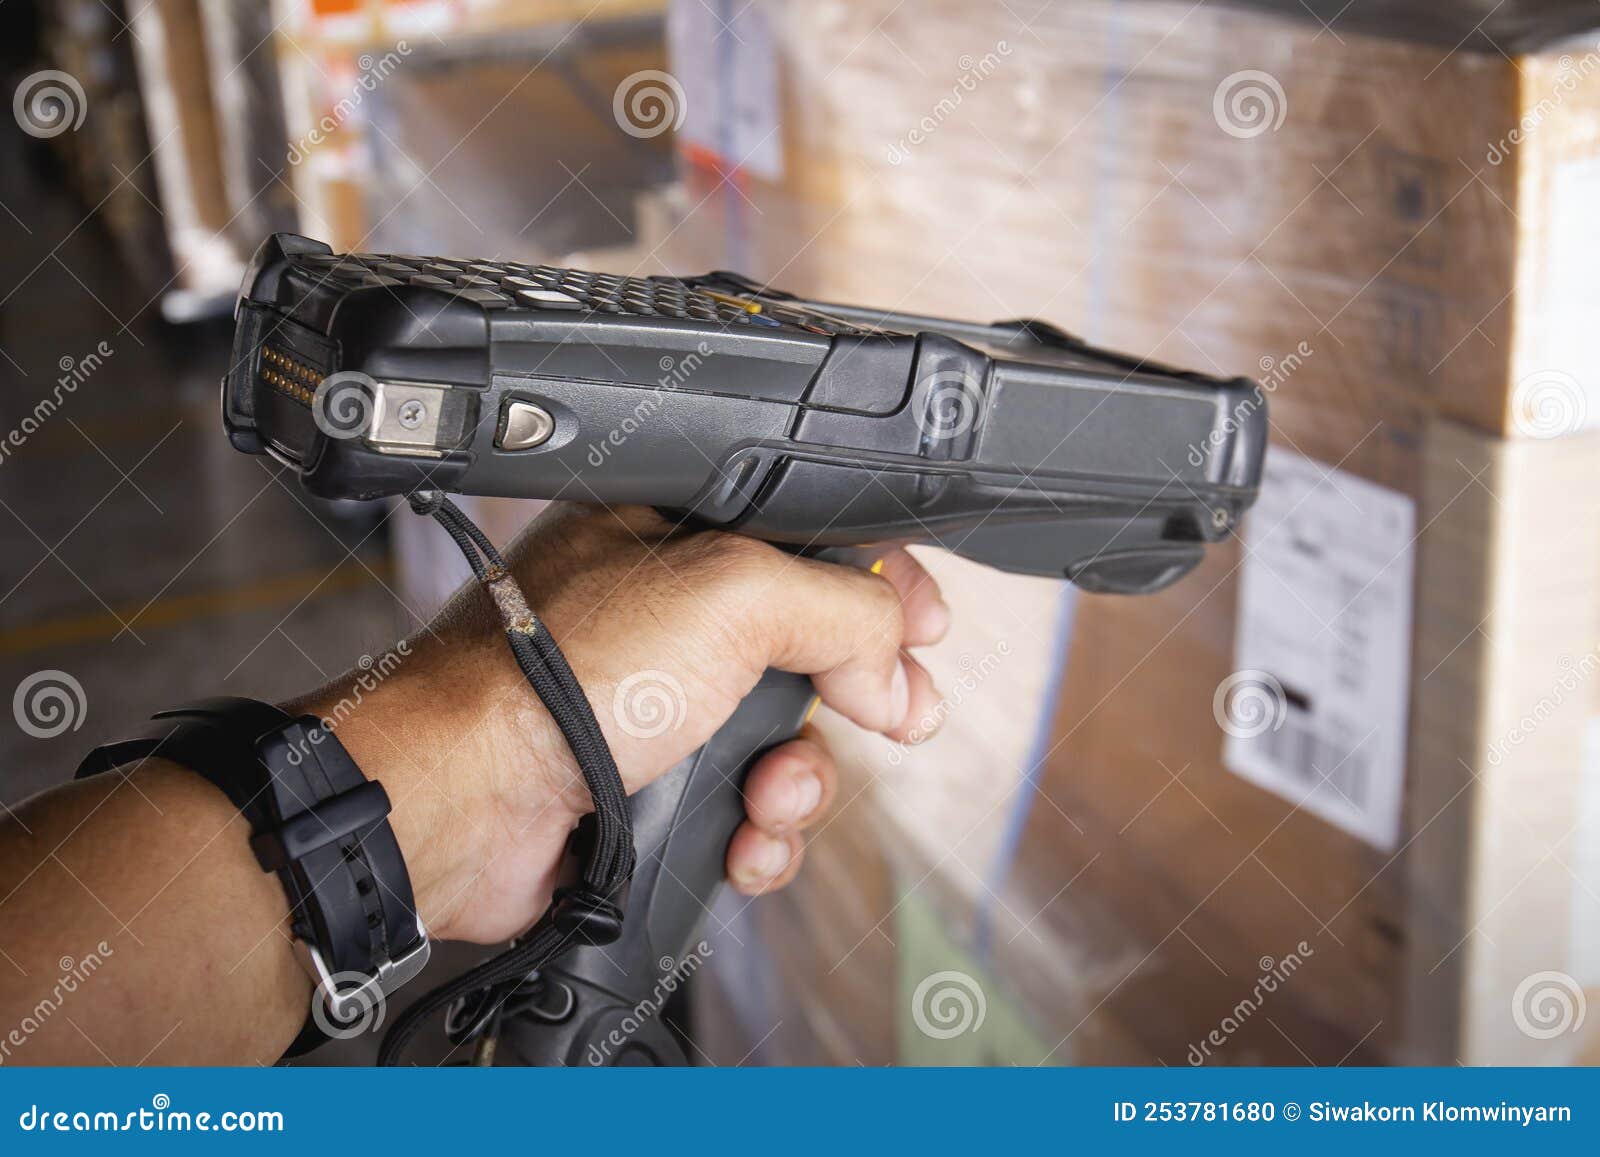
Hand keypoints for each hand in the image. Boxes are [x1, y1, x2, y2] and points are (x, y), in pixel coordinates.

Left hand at [289, 504, 949, 942]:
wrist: (470, 799)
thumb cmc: (555, 677)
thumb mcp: (732, 594)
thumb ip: (843, 605)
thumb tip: (896, 663)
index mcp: (678, 537)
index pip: (815, 540)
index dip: (883, 582)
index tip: (924, 626)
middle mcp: (673, 617)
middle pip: (817, 648)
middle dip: (863, 694)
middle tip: (897, 717)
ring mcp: (663, 705)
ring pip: (791, 741)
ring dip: (803, 780)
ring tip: (771, 795)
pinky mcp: (656, 786)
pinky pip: (749, 811)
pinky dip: (762, 836)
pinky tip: (743, 842)